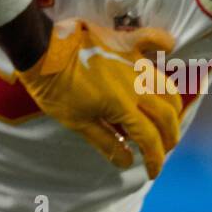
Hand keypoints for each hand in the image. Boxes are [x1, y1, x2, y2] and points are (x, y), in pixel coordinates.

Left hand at [18, 20, 181, 176]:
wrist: (41, 52)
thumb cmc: (56, 89)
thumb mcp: (78, 122)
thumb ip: (106, 142)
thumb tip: (128, 162)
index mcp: (124, 106)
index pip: (150, 139)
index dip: (156, 160)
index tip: (153, 172)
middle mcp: (136, 84)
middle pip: (166, 115)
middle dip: (170, 137)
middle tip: (162, 148)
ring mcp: (133, 62)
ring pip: (166, 85)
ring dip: (171, 106)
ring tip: (164, 118)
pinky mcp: (125, 43)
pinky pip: (152, 39)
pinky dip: (163, 44)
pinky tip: (168, 49)